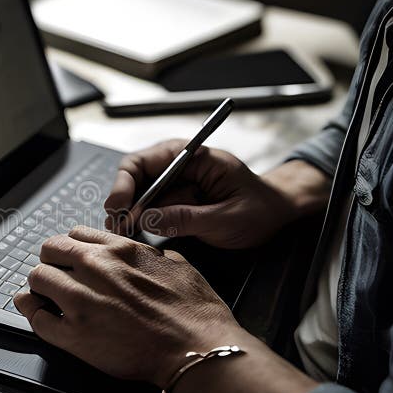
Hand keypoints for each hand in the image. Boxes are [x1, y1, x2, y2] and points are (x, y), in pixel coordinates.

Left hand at [13, 225, 243, 386]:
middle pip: (50, 250)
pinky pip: (37, 318)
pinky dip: (34, 313)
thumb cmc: (195, 312)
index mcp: (119, 250)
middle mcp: (95, 269)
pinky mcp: (74, 336)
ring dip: (40, 286)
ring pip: (37, 278)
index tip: (72, 258)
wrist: (197, 350)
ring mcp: (81, 302)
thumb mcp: (179, 266)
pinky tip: (38, 313)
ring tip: (45, 295)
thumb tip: (149, 257)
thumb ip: (154, 256)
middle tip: (56, 274)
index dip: (71, 247)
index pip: (75, 235)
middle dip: (52, 261)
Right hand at [104, 139, 329, 248]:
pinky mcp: (172, 201)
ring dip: (127, 214)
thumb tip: (147, 220)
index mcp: (191, 156)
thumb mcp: (227, 217)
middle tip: (116, 228)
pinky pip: (147, 208)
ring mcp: (172, 183)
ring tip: (123, 234)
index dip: (125, 184)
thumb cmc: (259, 209)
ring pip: (136, 194)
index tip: (119, 208)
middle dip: (121, 202)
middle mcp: (175, 165)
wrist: (275, 213)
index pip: (144, 162)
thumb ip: (187, 218)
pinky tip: (134, 235)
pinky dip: (138, 221)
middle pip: (132, 177)